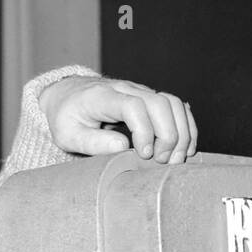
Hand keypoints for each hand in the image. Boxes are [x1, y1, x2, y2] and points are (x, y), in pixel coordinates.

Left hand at [39, 77, 197, 164]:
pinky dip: (185, 126)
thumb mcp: (67, 134)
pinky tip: (184, 148)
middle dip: (168, 134)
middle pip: (160, 103)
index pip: (133, 106)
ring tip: (175, 159)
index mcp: (103, 97)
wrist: (67, 95)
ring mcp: (140, 92)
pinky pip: (176, 107)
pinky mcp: (149, 99)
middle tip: (162, 162)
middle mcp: (126, 89)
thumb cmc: (66, 117)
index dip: (144, 130)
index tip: (143, 154)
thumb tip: (122, 147)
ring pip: (173, 103)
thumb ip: (93, 141)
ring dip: (181, 131)